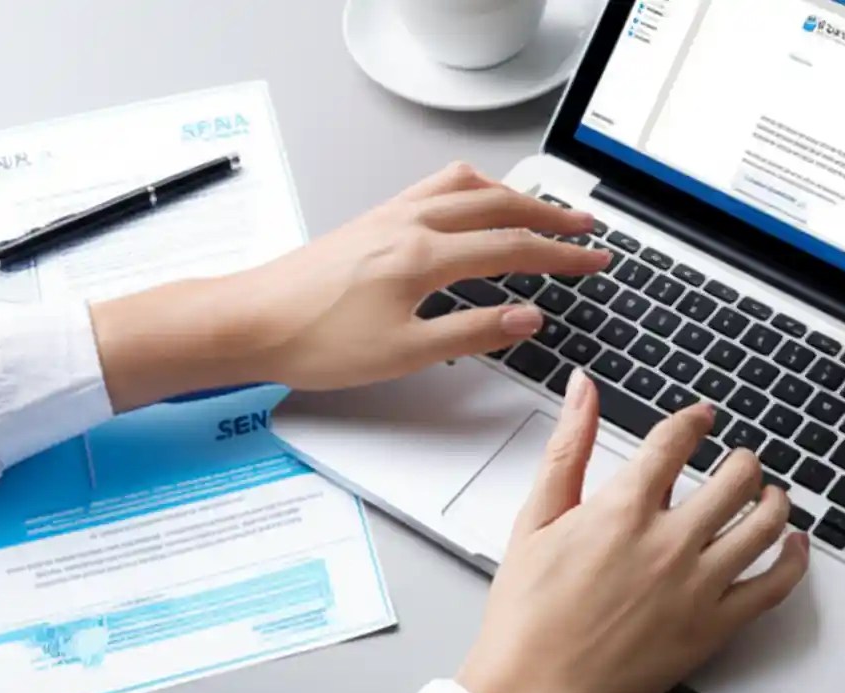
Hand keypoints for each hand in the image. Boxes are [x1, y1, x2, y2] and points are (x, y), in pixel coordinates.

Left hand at [92, 163, 608, 410]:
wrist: (248, 321)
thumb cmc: (314, 341)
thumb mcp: (403, 353)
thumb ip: (472, 331)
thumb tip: (528, 318)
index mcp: (424, 256)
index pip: (513, 248)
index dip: (562, 256)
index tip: (596, 260)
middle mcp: (410, 223)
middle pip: (497, 206)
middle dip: (548, 216)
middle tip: (584, 228)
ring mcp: (389, 216)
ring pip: (466, 186)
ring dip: (511, 195)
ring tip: (540, 208)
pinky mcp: (372, 220)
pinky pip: (434, 187)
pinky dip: (471, 189)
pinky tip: (471, 203)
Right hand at [456, 370, 810, 692]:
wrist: (532, 691)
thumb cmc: (526, 615)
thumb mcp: (536, 518)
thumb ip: (567, 447)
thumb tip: (581, 390)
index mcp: (622, 509)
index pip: (676, 441)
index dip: (695, 420)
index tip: (702, 417)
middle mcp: (667, 541)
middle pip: (734, 476)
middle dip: (742, 459)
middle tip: (740, 460)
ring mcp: (697, 585)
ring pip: (764, 523)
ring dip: (774, 498)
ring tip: (769, 494)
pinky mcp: (713, 628)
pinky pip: (775, 586)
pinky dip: (794, 559)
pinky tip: (794, 546)